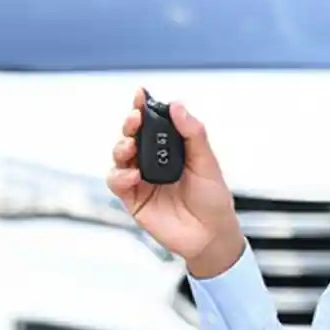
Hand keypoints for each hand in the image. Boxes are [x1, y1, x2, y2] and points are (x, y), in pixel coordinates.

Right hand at [106, 87, 244, 276]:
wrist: (211, 235)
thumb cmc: (212, 199)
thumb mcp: (207, 163)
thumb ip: (193, 135)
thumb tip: (178, 106)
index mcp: (171, 148)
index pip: (153, 123)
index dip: (144, 107)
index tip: (141, 94)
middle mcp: (152, 161)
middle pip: (131, 136)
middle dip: (129, 124)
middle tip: (135, 118)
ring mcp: (141, 179)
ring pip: (119, 156)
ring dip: (121, 146)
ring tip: (131, 145)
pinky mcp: (133, 199)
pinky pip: (117, 182)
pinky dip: (121, 176)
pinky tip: (134, 175)